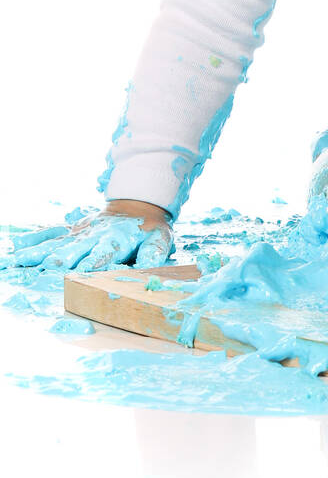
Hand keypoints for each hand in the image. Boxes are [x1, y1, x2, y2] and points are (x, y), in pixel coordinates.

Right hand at [7, 203, 173, 271]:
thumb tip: (147, 272)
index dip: (93, 262)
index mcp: (115, 240)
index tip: (81, 271)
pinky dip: (34, 237)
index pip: (103, 253)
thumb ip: (153, 255)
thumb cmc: (148, 229)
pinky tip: (18, 244)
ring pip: (57, 242)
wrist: (137, 205)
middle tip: (48, 266)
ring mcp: (80, 232)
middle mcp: (93, 236)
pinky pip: (51, 232)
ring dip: (40, 251)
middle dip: (62, 258)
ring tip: (21, 259)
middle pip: (75, 248)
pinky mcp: (72, 229)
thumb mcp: (159, 240)